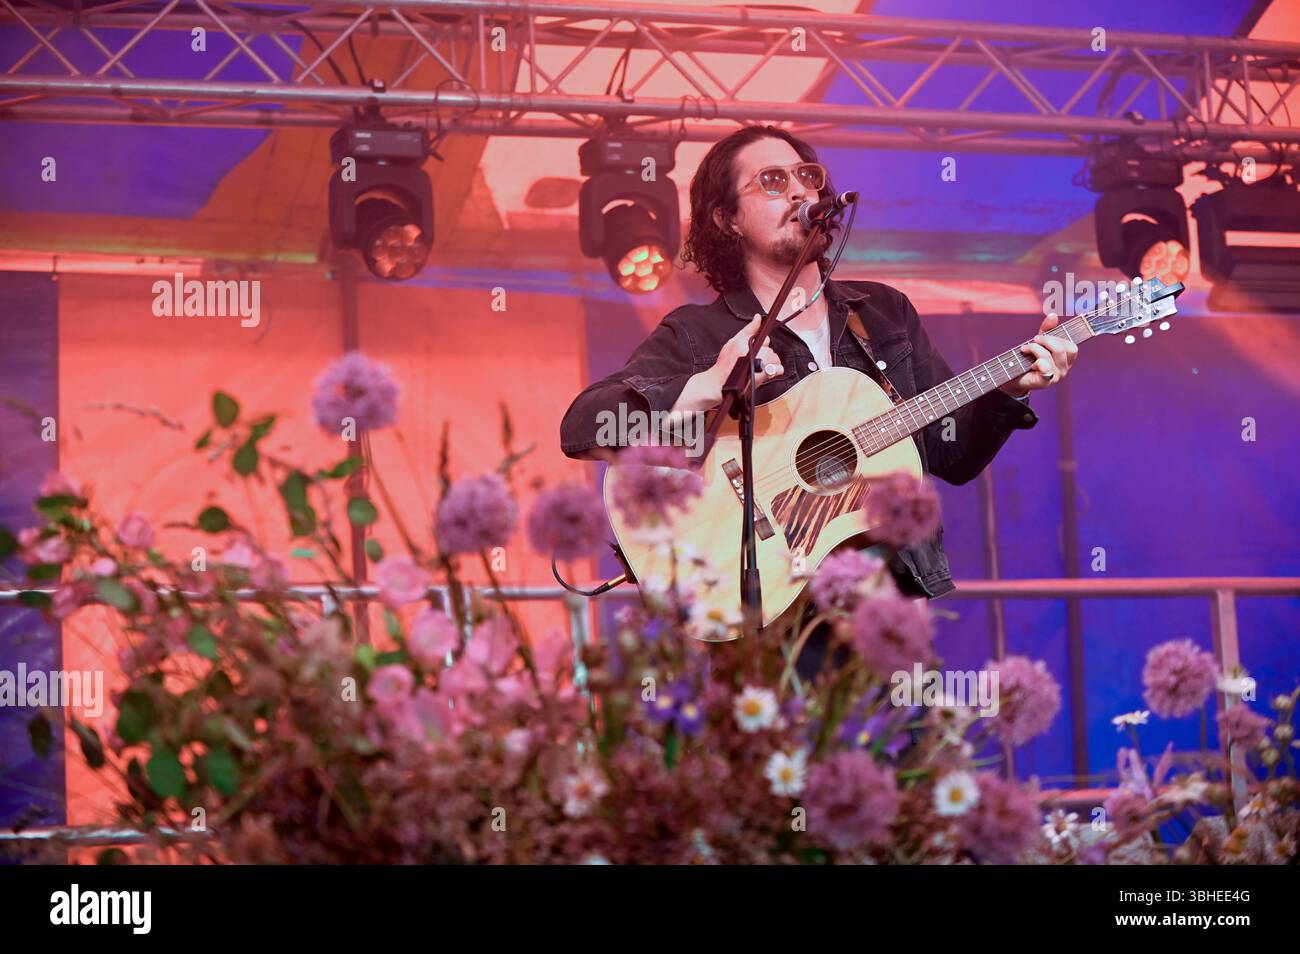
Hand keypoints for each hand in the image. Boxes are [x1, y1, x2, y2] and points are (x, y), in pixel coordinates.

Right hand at [669, 314, 784, 413]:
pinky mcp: (763, 375)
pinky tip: (765, 372)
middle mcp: (751, 352)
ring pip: (774, 358)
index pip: (765, 338)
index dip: (761, 345)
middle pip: (770, 349)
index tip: (759, 350)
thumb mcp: (733, 342)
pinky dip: (775, 371)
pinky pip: (778, 369)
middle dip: (764, 355)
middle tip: (754, 361)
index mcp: (744, 343)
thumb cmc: (725, 364)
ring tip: (758, 368)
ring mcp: (758, 364)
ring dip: (769, 363)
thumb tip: (757, 317)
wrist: (720, 383)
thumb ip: (748, 329)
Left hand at [999, 312, 1077, 397]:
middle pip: (1062, 349)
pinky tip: (1030, 364)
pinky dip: (1036, 361)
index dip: (1059, 338)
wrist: (1012, 377)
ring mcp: (1056, 376)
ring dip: (1036, 348)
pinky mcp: (1046, 382)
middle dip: (1046, 340)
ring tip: (1025, 349)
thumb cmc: (1027, 360)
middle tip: (1034, 339)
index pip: (1071, 347)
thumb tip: (1053, 315)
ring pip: (1052, 355)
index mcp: (1065, 360)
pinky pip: (1046, 367)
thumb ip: (1047, 329)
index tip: (1044, 334)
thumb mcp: (1038, 342)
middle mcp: (1064, 369)